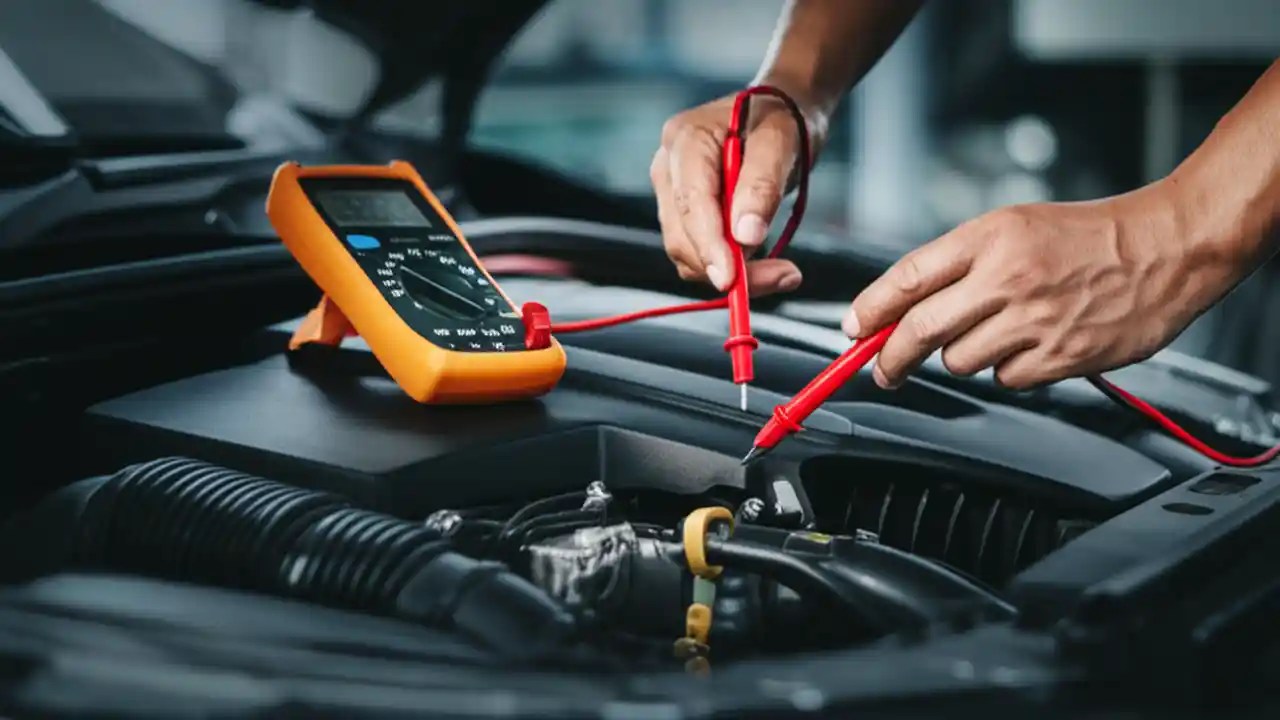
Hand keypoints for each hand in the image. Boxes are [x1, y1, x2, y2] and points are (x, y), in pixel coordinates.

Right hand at [651, 93, 823, 295]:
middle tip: (785, 275)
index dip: (709, 245)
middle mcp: (669, 166)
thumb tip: (745, 236)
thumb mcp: (782, 142)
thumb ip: (762, 186)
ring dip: (732, 271)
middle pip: (682, 234)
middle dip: (726, 265)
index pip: (691, 202)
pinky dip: (730, 267)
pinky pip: (698, 253)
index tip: (731, 278)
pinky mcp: (685, 212)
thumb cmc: (782, 118)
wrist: (781, 110)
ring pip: (687, 251)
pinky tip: (765, 264)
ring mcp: (672, 191)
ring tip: (783, 271)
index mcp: (686, 139)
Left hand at [844, 189, 1243, 388]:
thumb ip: (956, 265)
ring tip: (997, 332)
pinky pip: (1005, 379)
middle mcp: (1007, 278)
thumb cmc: (1087, 236)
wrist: (1166, 248)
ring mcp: (1033, 320)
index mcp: (989, 238)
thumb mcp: (1012, 227)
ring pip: (959, 360)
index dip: (870, 309)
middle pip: (921, 330)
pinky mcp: (1060, 356)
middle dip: (889, 357)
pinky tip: (1033, 345)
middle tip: (880, 368)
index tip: (853, 329)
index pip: (908, 277)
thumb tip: (900, 308)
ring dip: (962, 356)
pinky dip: (1009, 370)